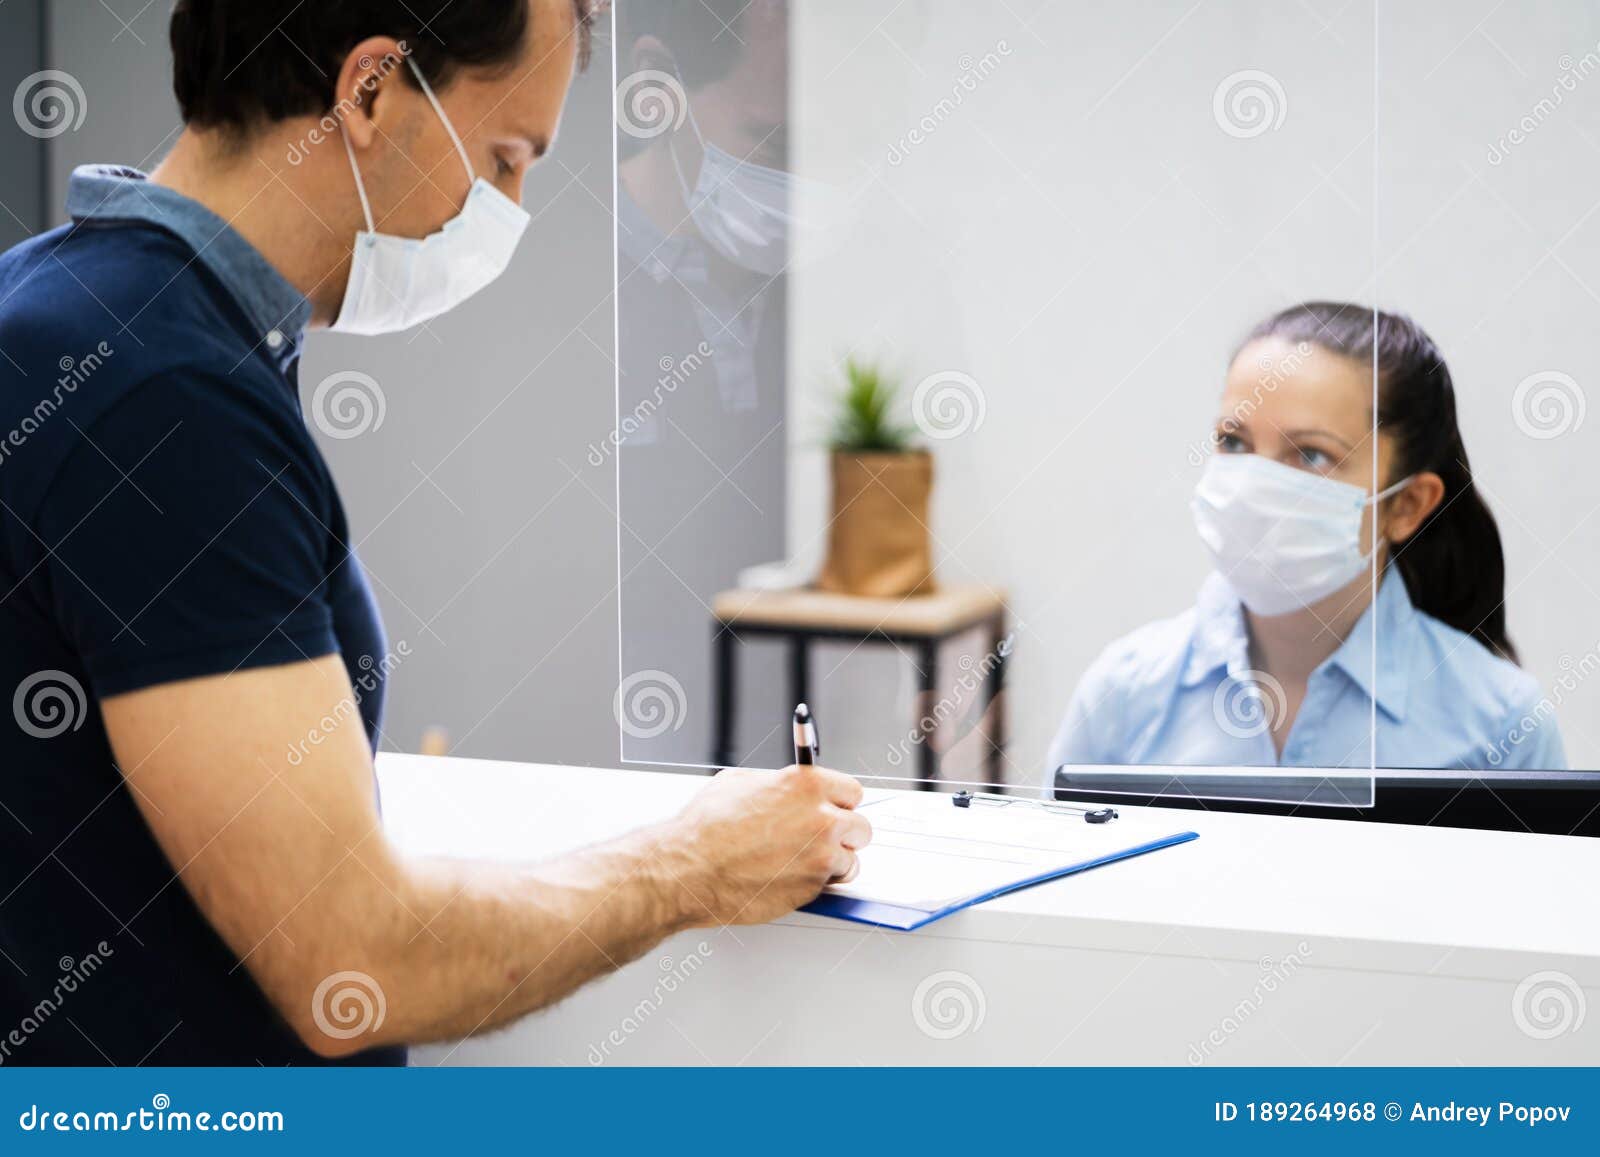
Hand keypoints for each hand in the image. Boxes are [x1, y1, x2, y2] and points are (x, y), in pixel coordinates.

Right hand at [662, 765, 870, 926]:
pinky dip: (815, 885)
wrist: (690, 868)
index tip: (835, 809)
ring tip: (801, 862)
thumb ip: (779, 785)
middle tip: (822, 840)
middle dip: (843, 835)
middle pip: (861, 827)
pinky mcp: (813, 888)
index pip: (853, 791)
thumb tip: (787, 788)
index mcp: (807, 785)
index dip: (840, 803)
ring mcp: (821, 855)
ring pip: (850, 860)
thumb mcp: (742, 782)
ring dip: (833, 863)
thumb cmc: (706, 828)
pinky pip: (829, 886)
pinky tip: (789, 877)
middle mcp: (821, 818)